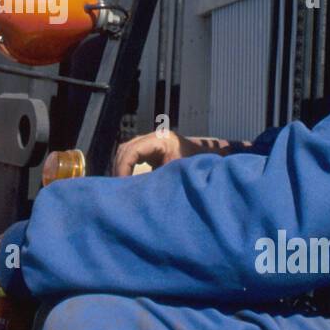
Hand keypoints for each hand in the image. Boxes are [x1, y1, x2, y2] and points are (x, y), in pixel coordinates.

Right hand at [112, 130, 252, 175]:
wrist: (212, 159)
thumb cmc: (199, 165)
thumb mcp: (179, 174)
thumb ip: (159, 180)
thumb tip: (139, 192)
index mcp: (162, 140)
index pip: (133, 149)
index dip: (124, 166)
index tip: (122, 183)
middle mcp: (154, 137)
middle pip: (126, 148)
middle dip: (119, 167)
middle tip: (117, 188)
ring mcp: (152, 142)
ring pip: (126, 151)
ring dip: (121, 167)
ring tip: (120, 186)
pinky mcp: (152, 150)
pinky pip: (133, 156)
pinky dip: (127, 167)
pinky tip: (126, 181)